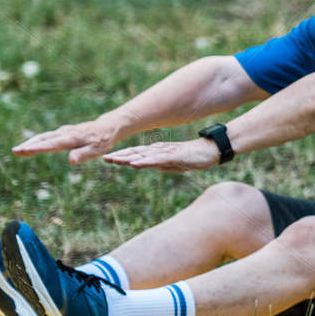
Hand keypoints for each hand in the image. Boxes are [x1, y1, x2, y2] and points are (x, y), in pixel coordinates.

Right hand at [13, 116, 124, 163]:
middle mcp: (65, 133)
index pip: (52, 145)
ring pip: (44, 137)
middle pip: (44, 139)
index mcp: (72, 139)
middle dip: (29, 145)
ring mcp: (63, 131)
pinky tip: (30, 146)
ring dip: (30, 143)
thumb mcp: (96, 150)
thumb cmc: (102, 141)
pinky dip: (37, 141)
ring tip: (18, 150)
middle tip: (15, 151)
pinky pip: (48, 136)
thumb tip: (70, 161)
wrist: (107, 127)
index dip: (37, 148)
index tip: (24, 151)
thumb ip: (83, 155)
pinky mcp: (63, 132)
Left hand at [101, 139, 218, 172]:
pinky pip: (156, 160)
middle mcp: (158, 150)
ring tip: (114, 160)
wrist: (210, 150)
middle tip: (104, 158)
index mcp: (157, 152)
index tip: (107, 158)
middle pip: (136, 152)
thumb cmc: (192, 157)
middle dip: (120, 155)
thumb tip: (148, 165)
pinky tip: (134, 164)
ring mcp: (165, 152)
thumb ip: (159, 164)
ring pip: (143, 155)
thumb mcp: (172, 164)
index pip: (136, 153)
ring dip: (127, 158)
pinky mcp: (173, 156)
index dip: (122, 155)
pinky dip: (144, 162)